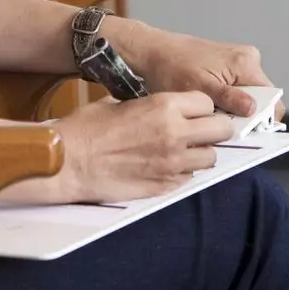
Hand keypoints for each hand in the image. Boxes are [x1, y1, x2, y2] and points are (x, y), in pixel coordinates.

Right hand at [51, 92, 231, 202]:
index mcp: (164, 107)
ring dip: (200, 153)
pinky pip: (189, 178)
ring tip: (183, 151)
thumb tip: (156, 106)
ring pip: (210, 157)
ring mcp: (172, 163)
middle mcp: (175, 134)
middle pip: (221, 130)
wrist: (67, 162)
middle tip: (202, 131)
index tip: (194, 111)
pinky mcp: (164, 186)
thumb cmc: (86, 130)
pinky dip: (183, 172)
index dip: (201, 107)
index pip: (208, 103)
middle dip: (214, 129)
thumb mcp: (118, 103)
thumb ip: (147, 105)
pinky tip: (166, 167)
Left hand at [111, 21, 274, 116]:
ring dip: (235, 111)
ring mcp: (239, 62)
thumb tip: (253, 109)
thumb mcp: (198, 87)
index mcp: (246, 63)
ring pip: (248, 97)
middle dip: (246, 116)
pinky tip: (210, 108)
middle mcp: (248, 60)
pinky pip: (237, 91)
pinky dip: (227, 104)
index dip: (264, 120)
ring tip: (212, 116)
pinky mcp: (229, 67)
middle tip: (223, 127)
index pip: (272, 98)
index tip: (247, 134)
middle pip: (261, 99)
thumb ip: (229, 99)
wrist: (152, 52)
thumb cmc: (171, 66)